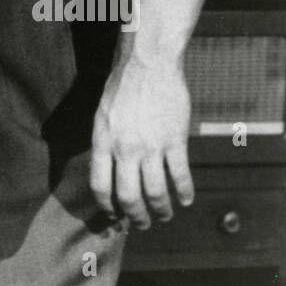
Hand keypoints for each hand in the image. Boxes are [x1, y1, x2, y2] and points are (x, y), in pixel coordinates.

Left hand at [90, 54, 194, 229]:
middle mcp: (125, 149)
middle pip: (128, 197)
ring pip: (155, 192)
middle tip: (142, 224)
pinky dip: (183, 192)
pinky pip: (180, 176)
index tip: (115, 216)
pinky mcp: (175, 140)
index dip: (107, 207)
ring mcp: (151, 146)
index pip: (100, 186)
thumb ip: (103, 143)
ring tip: (165, 215)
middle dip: (136, 217)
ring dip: (161, 210)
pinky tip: (185, 199)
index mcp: (103, 141)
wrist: (148, 61)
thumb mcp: (101, 114)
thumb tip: (103, 170)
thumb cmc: (122, 85)